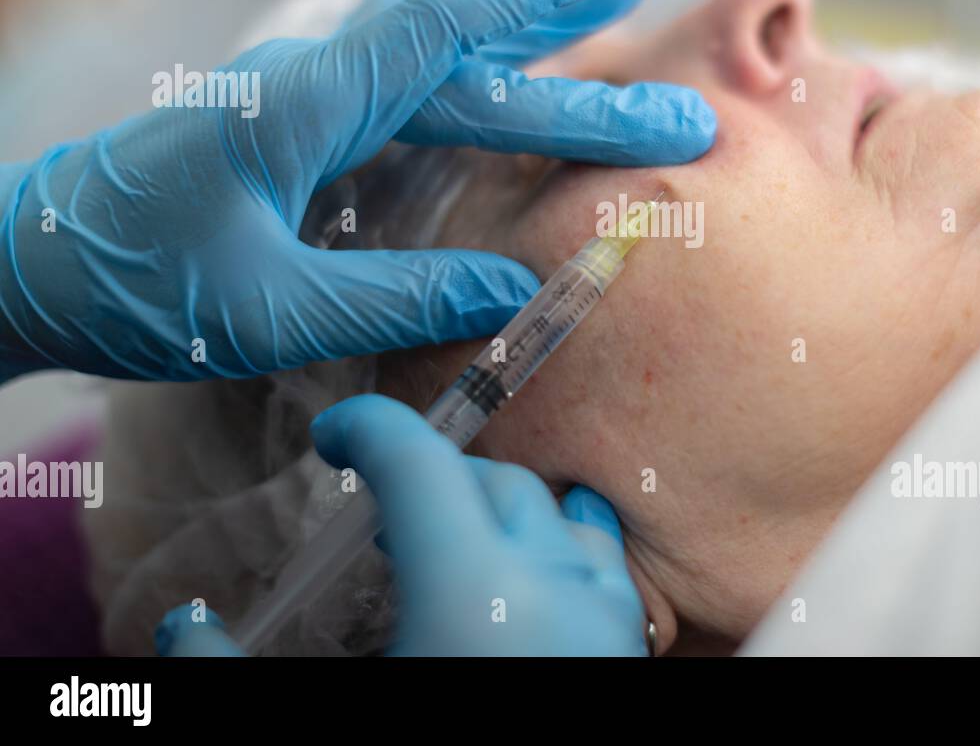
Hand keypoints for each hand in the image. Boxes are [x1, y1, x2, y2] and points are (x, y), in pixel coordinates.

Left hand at [0, 0, 714, 381]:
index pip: (442, 40)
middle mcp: (310, 77)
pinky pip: (383, 37)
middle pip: (450, 25)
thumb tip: (515, 292)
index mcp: (302, 108)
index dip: (537, 10)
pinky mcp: (295, 103)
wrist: (30, 260)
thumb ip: (395, 299)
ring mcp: (301, 82)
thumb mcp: (269, 313)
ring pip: (425, 23)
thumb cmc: (137, 289)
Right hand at [156, 394, 646, 656]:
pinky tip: (526, 581)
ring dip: (497, 509)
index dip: (369, 429)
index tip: (336, 437)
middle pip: (488, 480)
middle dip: (428, 479)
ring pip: (557, 513)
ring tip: (448, 546)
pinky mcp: (629, 655)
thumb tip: (183, 626)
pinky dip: (562, 546)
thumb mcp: (303, 724)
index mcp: (471, 589)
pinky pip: (605, 563)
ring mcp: (606, 619)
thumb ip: (221, 678)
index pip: (419, 459)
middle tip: (375, 519)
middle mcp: (552, 586)